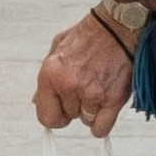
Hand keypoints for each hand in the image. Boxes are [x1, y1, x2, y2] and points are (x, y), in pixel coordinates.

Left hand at [33, 11, 134, 134]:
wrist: (118, 26)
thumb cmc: (89, 35)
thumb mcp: (58, 48)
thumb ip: (47, 78)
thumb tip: (37, 101)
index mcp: (50, 74)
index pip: (45, 116)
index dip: (54, 115)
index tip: (62, 111)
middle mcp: (68, 85)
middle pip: (68, 117)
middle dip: (75, 106)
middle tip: (86, 86)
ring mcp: (91, 93)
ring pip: (86, 120)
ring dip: (92, 109)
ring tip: (99, 86)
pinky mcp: (112, 99)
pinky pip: (101, 128)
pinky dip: (103, 122)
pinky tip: (106, 104)